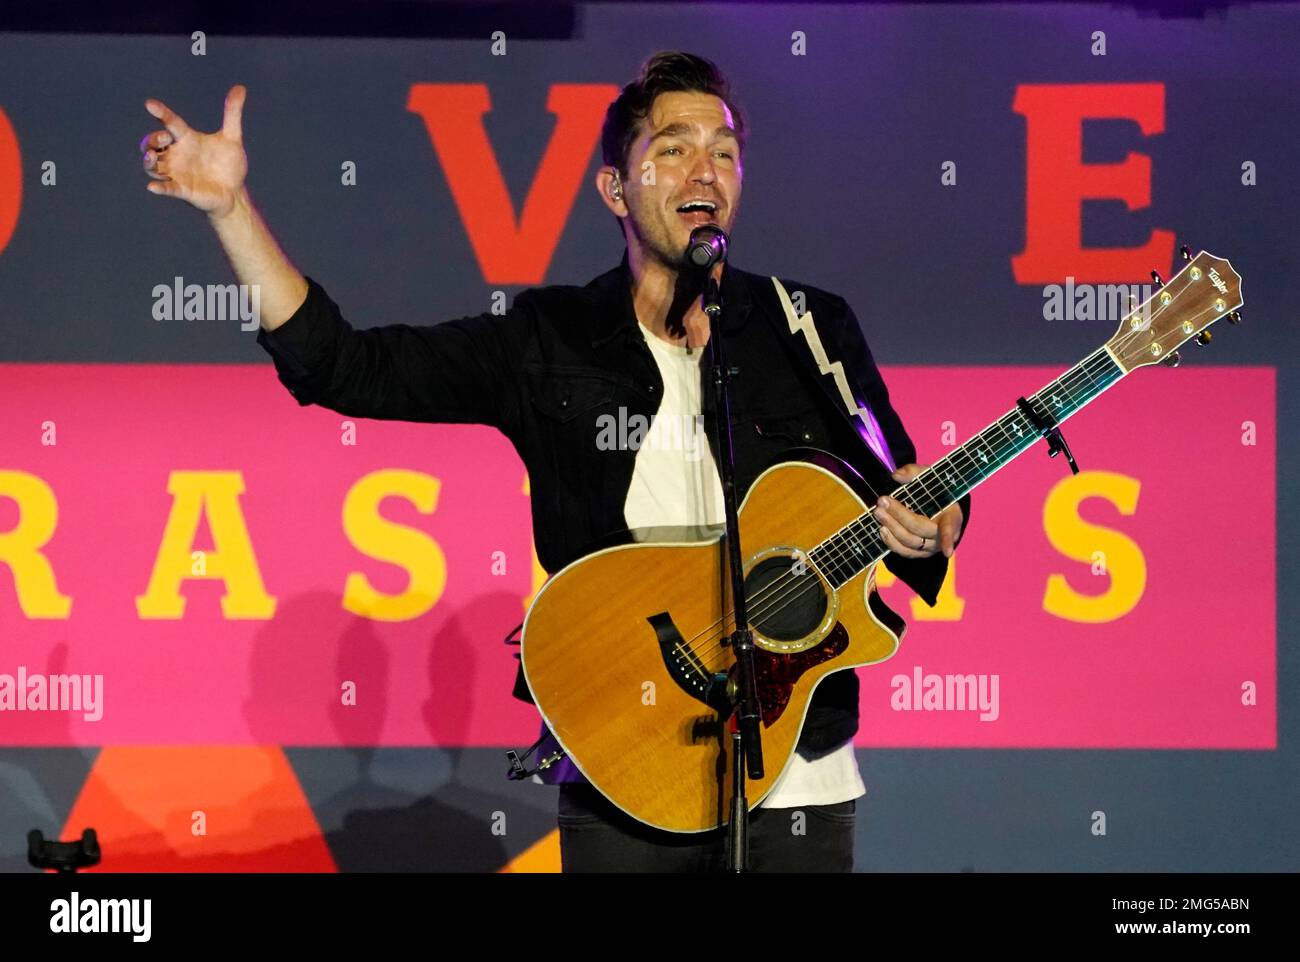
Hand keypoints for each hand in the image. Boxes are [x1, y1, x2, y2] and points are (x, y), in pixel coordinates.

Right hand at [141, 85, 248, 217]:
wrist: (235, 192)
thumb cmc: (229, 165)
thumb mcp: (232, 138)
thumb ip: (232, 114)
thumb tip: (240, 88)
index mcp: (187, 139)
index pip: (170, 122)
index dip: (160, 112)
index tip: (150, 104)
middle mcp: (177, 154)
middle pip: (152, 144)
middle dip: (152, 140)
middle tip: (164, 138)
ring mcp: (177, 173)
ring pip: (152, 165)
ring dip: (148, 161)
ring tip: (152, 156)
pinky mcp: (183, 190)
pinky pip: (167, 188)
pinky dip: (159, 187)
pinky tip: (153, 187)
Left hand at [871, 462, 962, 557]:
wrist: (932, 503)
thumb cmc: (932, 489)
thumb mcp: (925, 475)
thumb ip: (912, 472)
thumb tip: (896, 476)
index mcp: (951, 516)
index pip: (949, 528)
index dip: (948, 539)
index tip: (947, 551)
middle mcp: (943, 535)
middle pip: (919, 530)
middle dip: (899, 515)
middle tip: (882, 501)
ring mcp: (930, 547)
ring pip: (910, 542)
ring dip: (891, 527)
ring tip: (878, 512)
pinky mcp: (918, 553)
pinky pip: (903, 552)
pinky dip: (890, 541)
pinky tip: (882, 528)